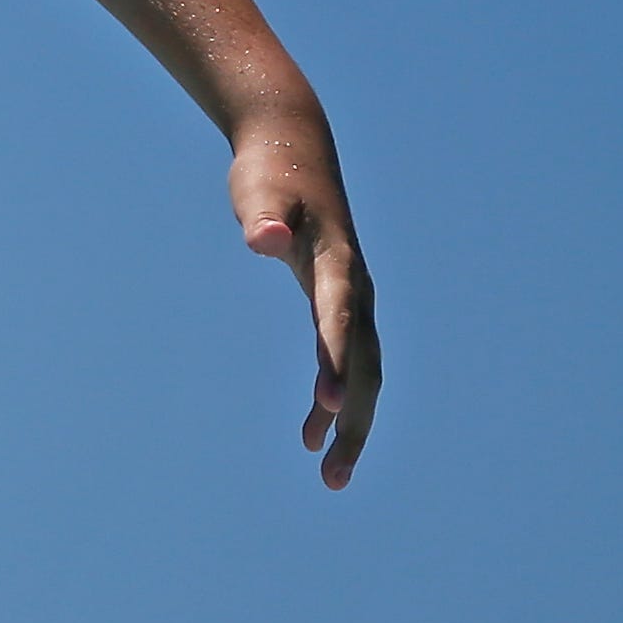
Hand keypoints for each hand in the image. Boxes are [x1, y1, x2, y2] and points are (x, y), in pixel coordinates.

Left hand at [230, 116, 379, 487]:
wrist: (291, 145)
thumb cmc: (270, 171)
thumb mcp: (260, 192)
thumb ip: (263, 218)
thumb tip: (263, 237)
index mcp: (336, 265)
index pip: (339, 320)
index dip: (335, 362)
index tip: (327, 406)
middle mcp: (353, 288)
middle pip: (362, 366)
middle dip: (351, 421)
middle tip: (332, 477)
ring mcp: (351, 297)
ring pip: (361, 372)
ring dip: (350, 422)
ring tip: (329, 475)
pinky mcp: (337, 301)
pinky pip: (344, 361)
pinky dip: (332, 395)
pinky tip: (311, 428)